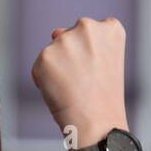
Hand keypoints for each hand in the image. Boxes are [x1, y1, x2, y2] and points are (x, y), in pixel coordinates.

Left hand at [30, 16, 128, 145]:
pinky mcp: (45, 56)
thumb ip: (84, 41)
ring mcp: (65, 40)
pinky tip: (61, 91)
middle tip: (85, 80)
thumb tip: (55, 32)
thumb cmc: (103, 96)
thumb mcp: (106, 60)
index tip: (99, 70)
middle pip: (69, 37)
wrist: (97, 123)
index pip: (92, 32)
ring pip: (53, 52)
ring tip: (74, 87)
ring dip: (58, 68)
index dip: (92, 55)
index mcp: (110, 27)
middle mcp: (88, 27)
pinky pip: (39, 67)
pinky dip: (44, 80)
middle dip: (72, 57)